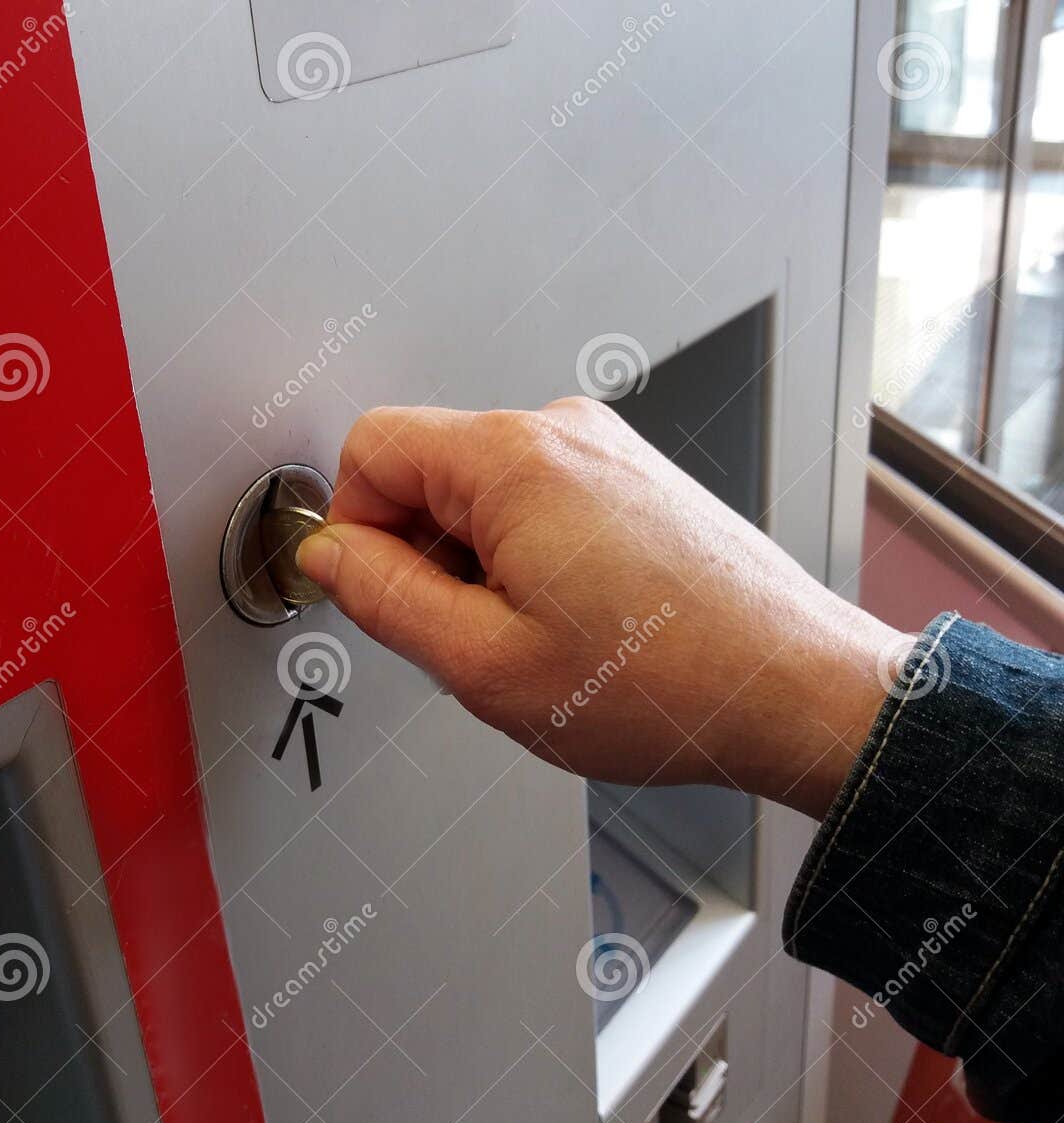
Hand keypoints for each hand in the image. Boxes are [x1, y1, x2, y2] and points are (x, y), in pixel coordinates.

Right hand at [296, 399, 900, 817]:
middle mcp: (561, 432)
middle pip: (427, 470)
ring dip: (481, 568)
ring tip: (543, 638)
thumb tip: (329, 557)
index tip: (378, 596)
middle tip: (475, 638)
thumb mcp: (485, 664)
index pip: (369, 448)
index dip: (352, 530)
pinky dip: (531, 563)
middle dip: (424, 557)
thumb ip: (382, 600)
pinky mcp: (635, 479)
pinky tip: (578, 625)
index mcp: (512, 458)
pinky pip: (540, 506)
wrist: (792, 690)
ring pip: (483, 496)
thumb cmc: (668, 683)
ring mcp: (606, 451)